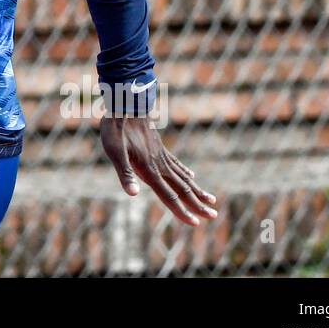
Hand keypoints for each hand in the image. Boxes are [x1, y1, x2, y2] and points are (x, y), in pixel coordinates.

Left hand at [99, 115, 218, 225]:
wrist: (125, 104)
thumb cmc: (116, 129)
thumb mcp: (114, 152)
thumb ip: (125, 174)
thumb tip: (133, 194)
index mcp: (150, 170)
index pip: (169, 195)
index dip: (181, 211)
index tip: (196, 223)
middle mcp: (160, 165)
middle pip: (182, 189)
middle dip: (198, 204)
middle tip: (214, 216)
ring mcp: (161, 156)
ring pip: (183, 177)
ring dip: (197, 190)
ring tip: (211, 200)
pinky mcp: (159, 148)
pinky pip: (176, 164)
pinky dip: (186, 172)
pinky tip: (192, 175)